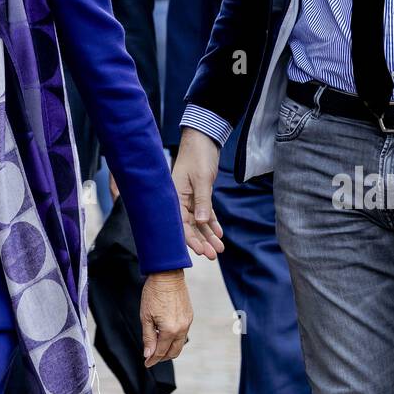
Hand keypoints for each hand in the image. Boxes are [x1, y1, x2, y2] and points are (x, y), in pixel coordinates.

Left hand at [140, 269, 191, 367]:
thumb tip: (148, 354)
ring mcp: (187, 322)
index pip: (161, 352)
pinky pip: (183, 333)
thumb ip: (148, 337)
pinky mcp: (190, 316)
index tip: (146, 363)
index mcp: (169, 330)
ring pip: (179, 343)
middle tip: (152, 357)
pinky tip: (165, 333)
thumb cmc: (154, 293)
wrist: (167, 275)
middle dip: (162, 357)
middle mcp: (181, 328)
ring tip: (157, 344)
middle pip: (173, 352)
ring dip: (169, 348)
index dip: (152, 360)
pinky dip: (174, 338)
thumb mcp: (146, 316)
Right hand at [173, 127, 222, 258]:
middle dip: (202, 241)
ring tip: (219, 248)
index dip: (190, 239)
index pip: (179, 223)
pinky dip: (212, 222)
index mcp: (174, 195)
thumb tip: (201, 222)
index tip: (200, 251)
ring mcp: (189, 197)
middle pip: (189, 225)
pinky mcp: (199, 194)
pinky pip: (205, 212)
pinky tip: (219, 233)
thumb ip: (202, 201)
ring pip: (199, 221)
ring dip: (208, 235)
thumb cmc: (198, 155)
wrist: (204, 138)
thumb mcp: (201, 178)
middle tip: (213, 255)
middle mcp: (179, 199)